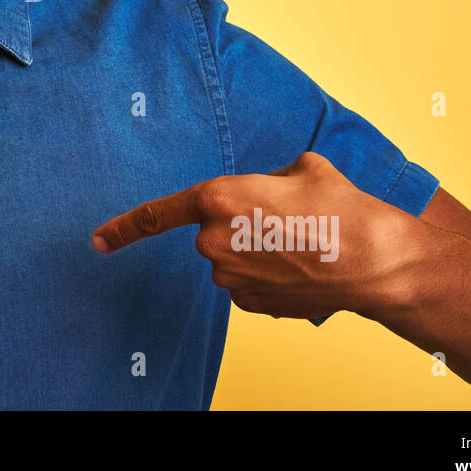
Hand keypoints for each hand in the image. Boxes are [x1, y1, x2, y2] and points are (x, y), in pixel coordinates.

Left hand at [89, 151, 416, 319]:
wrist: (373, 259)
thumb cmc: (339, 206)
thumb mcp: (300, 167)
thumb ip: (264, 178)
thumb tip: (265, 189)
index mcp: (217, 198)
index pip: (157, 215)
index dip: (123, 228)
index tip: (97, 240)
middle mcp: (214, 240)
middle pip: (211, 230)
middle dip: (239, 224)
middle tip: (285, 219)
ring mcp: (230, 276)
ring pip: (231, 257)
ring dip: (255, 250)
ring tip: (299, 242)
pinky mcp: (249, 303)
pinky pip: (247, 282)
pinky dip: (267, 275)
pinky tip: (299, 267)